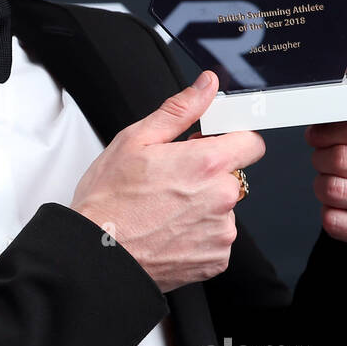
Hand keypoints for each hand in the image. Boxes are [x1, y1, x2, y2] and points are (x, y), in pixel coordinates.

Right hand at [70, 70, 265, 292]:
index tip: (211, 147)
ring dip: (203, 208)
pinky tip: (169, 232)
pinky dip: (198, 236)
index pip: (251, 143)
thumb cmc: (108, 201)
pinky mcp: (215, 259)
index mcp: (206, 163)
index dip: (230, 141)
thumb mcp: (136, 140)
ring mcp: (221, 232)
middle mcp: (221, 198)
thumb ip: (180, 110)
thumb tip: (206, 86)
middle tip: (171, 181)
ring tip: (165, 211)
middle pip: (233, 177)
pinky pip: (217, 240)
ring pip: (224, 210)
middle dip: (209, 176)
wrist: (95, 254)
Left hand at [305, 54, 346, 256]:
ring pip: (335, 191)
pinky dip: (328, 212)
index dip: (327, 130)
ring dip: (321, 184)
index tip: (318, 133)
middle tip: (322, 157)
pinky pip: (335, 221)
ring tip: (330, 178)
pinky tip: (341, 205)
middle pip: (343, 160)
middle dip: (321, 157)